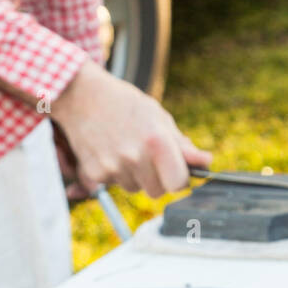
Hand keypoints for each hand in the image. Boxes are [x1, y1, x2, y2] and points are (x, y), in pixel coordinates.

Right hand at [50, 60, 211, 198]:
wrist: (82, 96)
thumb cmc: (124, 104)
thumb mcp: (157, 117)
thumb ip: (181, 144)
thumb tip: (206, 162)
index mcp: (156, 141)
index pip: (178, 183)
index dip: (180, 179)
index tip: (177, 172)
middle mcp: (135, 157)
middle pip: (157, 191)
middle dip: (157, 179)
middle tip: (147, 156)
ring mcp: (113, 168)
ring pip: (135, 188)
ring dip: (134, 175)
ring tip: (124, 148)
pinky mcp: (95, 174)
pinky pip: (114, 184)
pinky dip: (114, 173)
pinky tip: (109, 151)